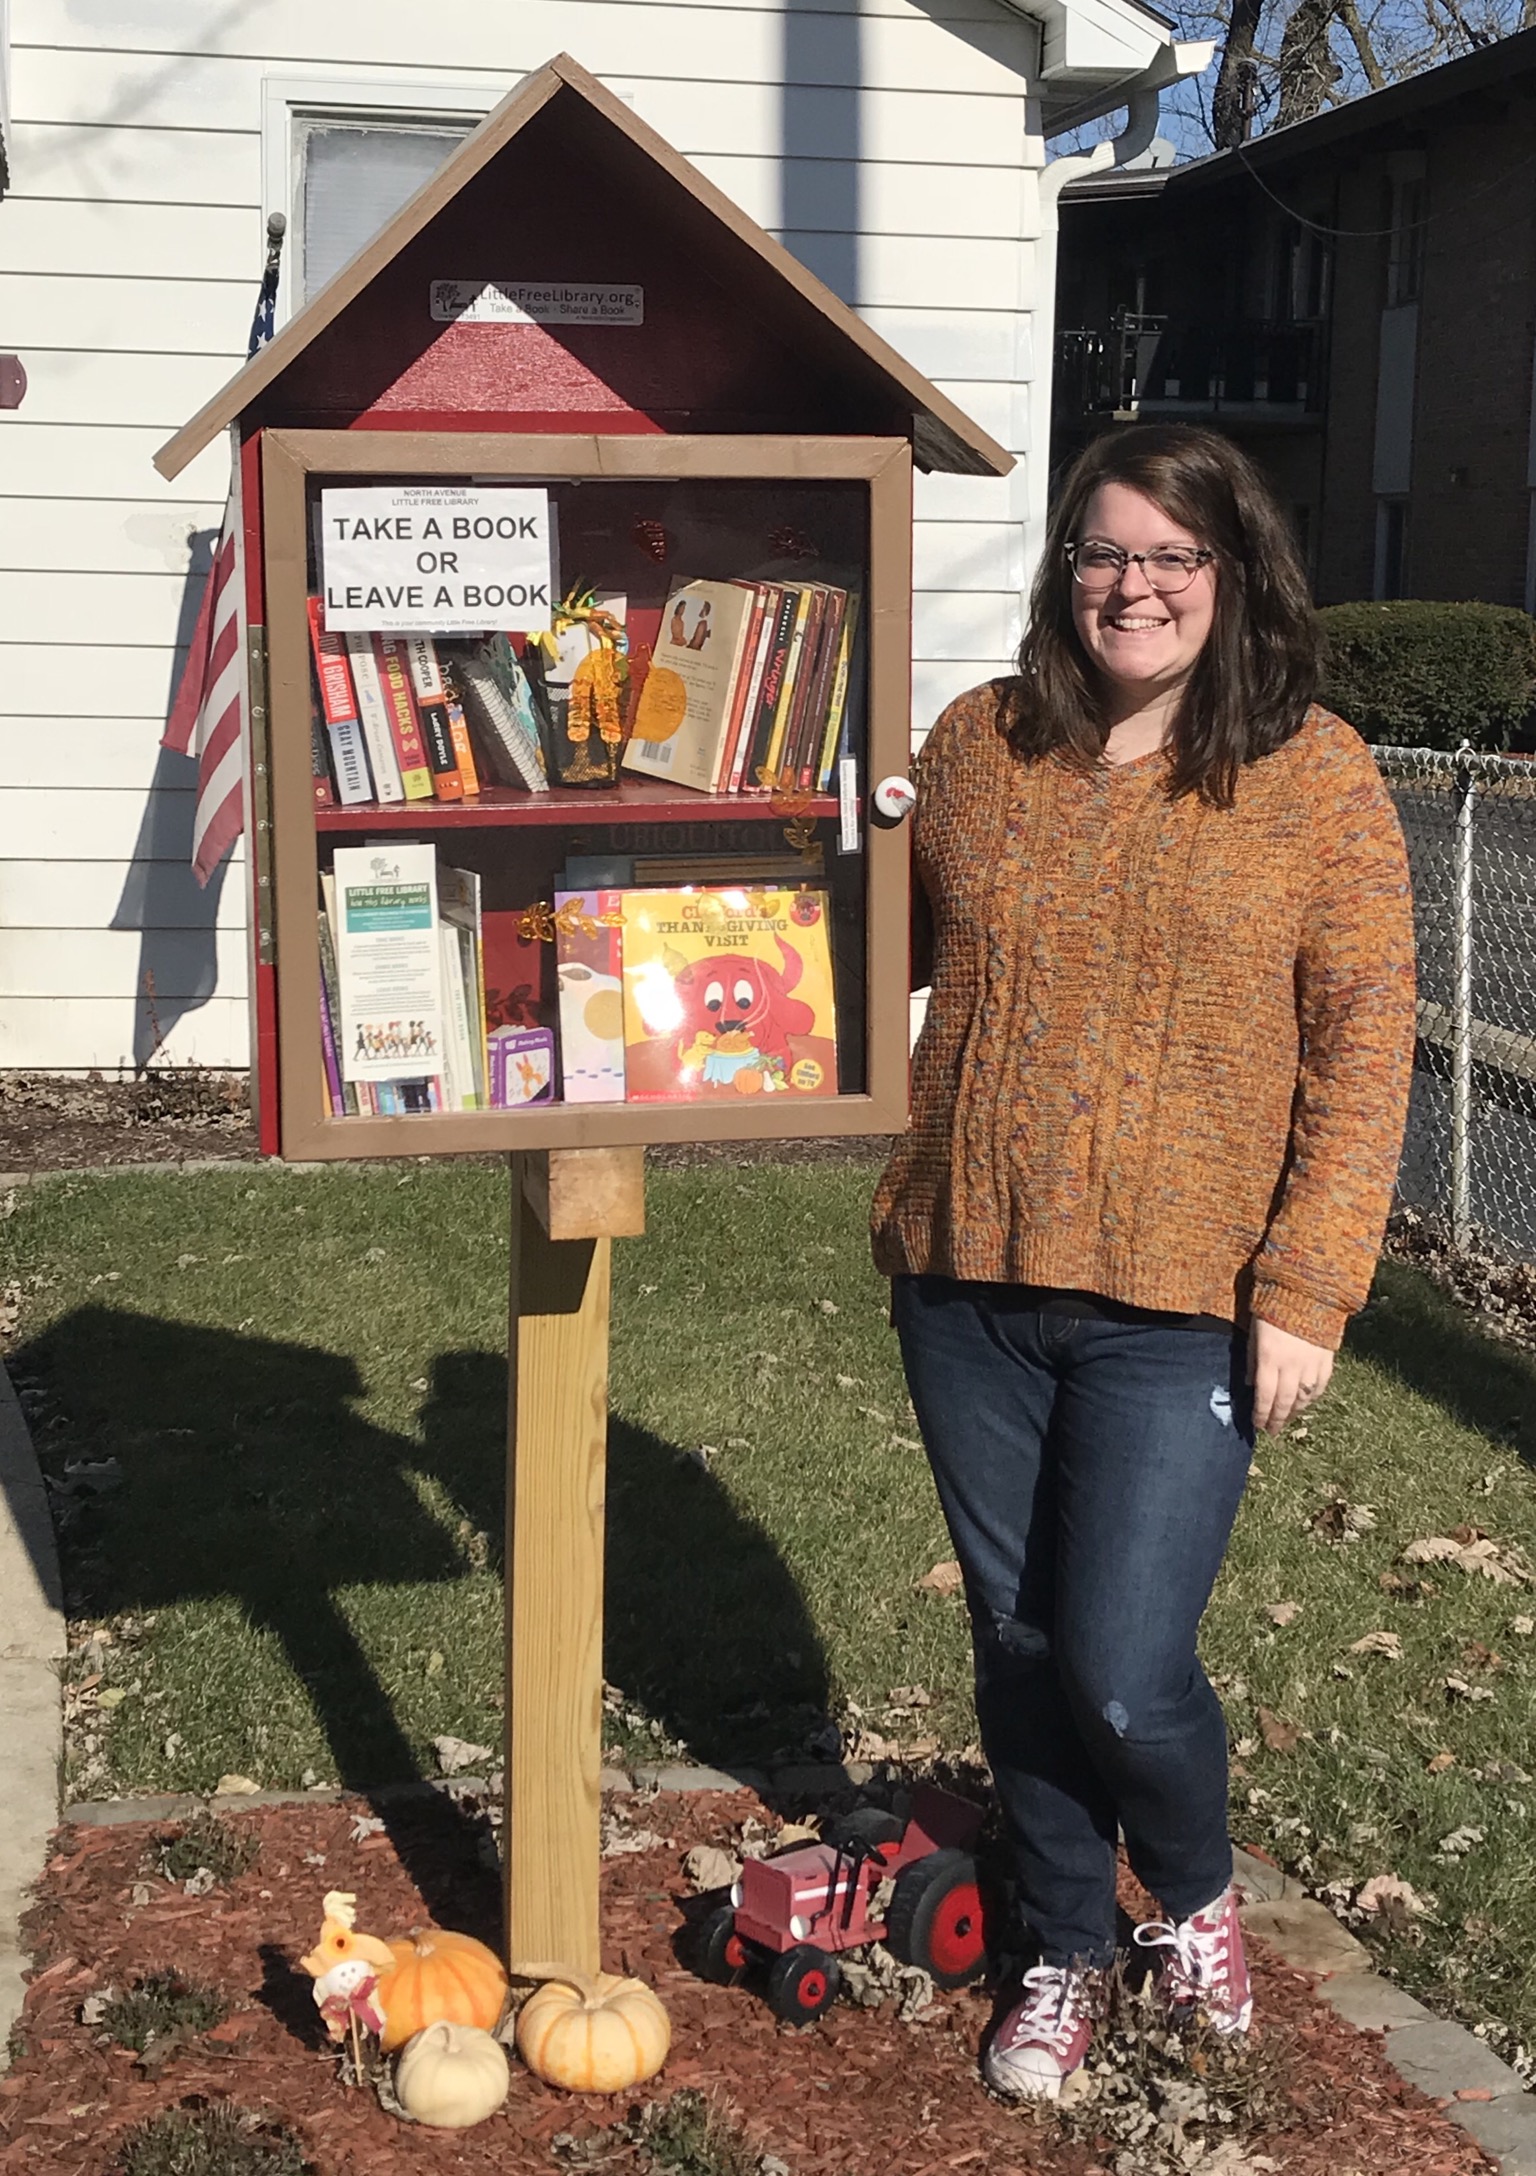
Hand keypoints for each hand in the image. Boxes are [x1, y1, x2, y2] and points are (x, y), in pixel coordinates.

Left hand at [1247, 1317, 1333, 1435]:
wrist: (1306, 1292)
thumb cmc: (1272, 1310)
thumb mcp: (1254, 1333)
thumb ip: (1252, 1361)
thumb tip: (1251, 1386)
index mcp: (1270, 1358)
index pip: (1265, 1396)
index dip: (1261, 1414)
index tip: (1257, 1425)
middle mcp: (1292, 1366)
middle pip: (1284, 1401)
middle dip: (1277, 1419)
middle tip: (1272, 1431)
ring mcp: (1311, 1364)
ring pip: (1304, 1397)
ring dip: (1294, 1412)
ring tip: (1286, 1419)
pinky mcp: (1326, 1360)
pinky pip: (1320, 1386)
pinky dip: (1312, 1398)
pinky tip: (1305, 1403)